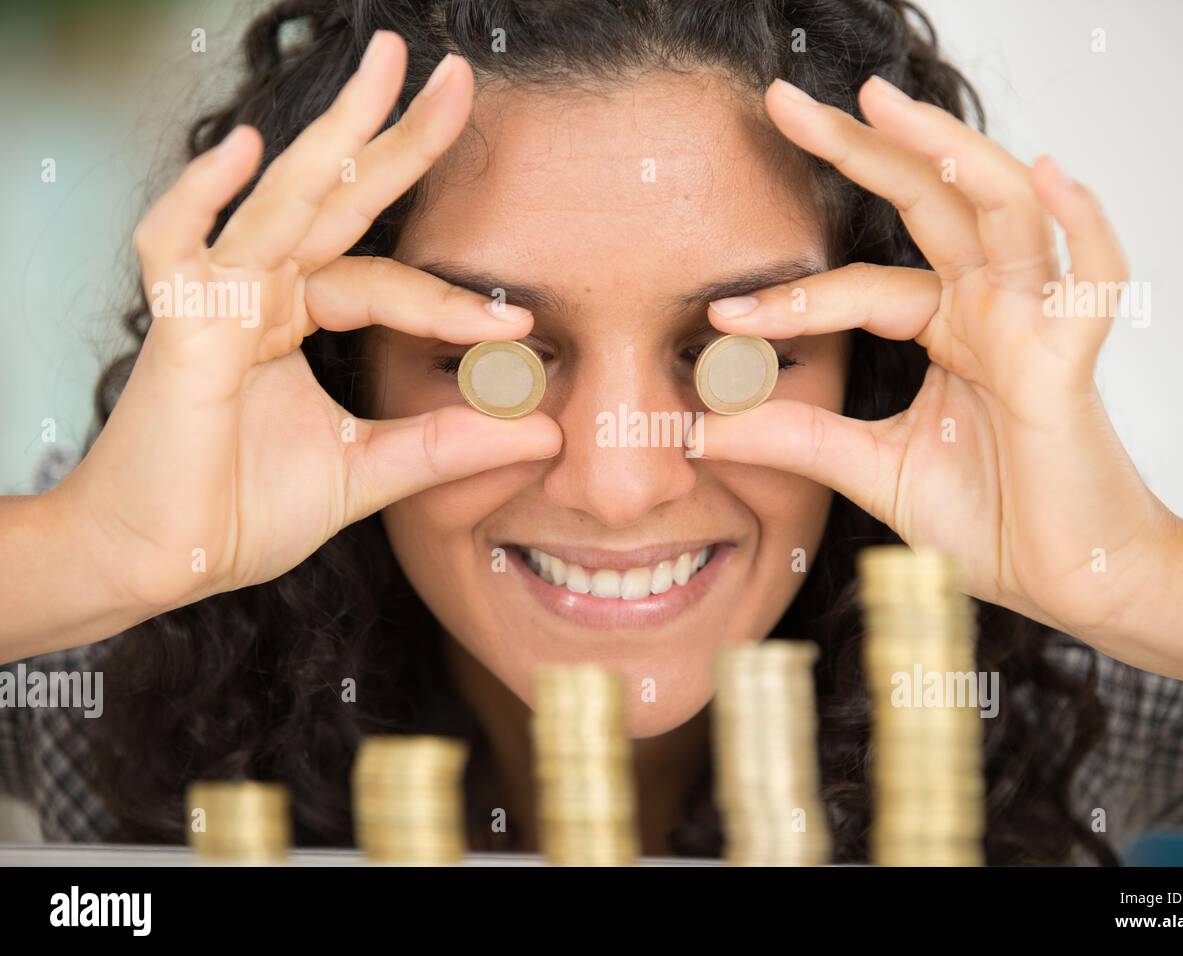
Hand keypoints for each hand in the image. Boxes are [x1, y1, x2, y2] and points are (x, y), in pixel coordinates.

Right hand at [54, 32, 560, 615]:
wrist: (160, 561)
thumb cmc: (239, 510)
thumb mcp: (368, 471)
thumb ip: (448, 446)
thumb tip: (544, 433)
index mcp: (297, 315)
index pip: (385, 279)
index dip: (451, 300)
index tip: (522, 325)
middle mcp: (261, 293)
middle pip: (339, 201)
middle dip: (396, 136)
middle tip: (455, 75)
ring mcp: (217, 301)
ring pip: (282, 203)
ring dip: (335, 134)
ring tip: (388, 70)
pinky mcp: (178, 330)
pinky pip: (179, 245)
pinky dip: (204, 196)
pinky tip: (250, 149)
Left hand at [696, 75, 1177, 638]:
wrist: (1065, 581)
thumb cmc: (990, 521)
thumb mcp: (869, 470)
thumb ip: (795, 440)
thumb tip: (700, 426)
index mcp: (946, 330)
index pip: (861, 288)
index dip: (793, 298)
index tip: (719, 311)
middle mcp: (989, 310)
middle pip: (925, 205)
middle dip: (859, 150)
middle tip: (782, 101)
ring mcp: (1033, 325)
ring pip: (998, 211)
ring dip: (944, 151)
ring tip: (879, 103)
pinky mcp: (1074, 361)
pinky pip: (1094, 279)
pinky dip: (1082, 223)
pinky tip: (1048, 171)